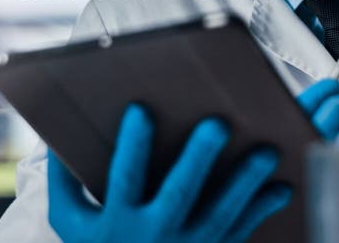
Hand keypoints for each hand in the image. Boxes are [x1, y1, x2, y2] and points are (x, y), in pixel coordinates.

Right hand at [48, 104, 291, 242]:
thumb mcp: (70, 223)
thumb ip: (64, 182)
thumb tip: (56, 136)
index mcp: (116, 223)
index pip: (123, 179)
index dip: (132, 145)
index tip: (141, 108)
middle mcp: (153, 237)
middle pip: (178, 196)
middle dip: (198, 160)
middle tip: (218, 124)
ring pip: (220, 216)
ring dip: (244, 184)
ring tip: (268, 151)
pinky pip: (240, 234)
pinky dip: (262, 211)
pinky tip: (281, 186)